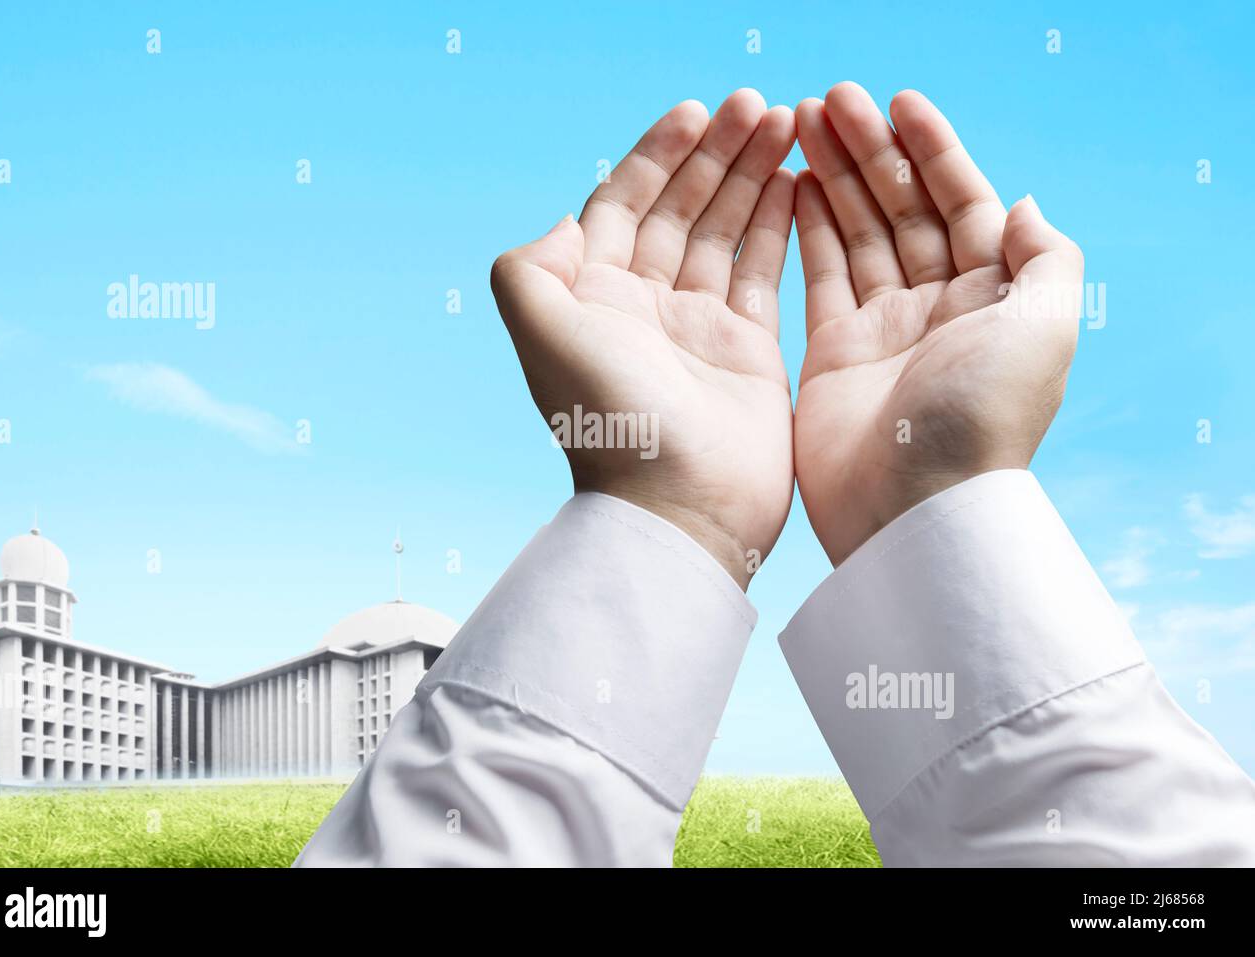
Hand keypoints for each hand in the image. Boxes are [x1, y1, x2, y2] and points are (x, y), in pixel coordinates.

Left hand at [491, 90, 796, 588]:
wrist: (678, 508)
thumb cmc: (610, 423)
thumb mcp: (544, 334)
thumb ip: (531, 267)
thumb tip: (567, 220)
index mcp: (595, 297)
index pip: (625, 205)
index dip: (657, 155)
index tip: (695, 111)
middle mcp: (645, 307)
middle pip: (681, 209)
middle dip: (716, 154)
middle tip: (758, 104)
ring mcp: (698, 328)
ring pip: (726, 233)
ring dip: (752, 177)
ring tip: (787, 125)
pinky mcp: (749, 352)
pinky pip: (764, 273)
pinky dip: (779, 227)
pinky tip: (796, 183)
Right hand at [792, 82, 1084, 565]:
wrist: (912, 510)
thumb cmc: (981, 420)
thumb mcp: (1045, 330)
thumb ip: (1046, 260)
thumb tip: (1024, 203)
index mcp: (992, 297)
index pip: (963, 203)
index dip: (934, 150)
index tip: (898, 101)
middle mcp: (939, 307)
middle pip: (903, 209)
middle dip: (871, 151)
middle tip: (831, 99)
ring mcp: (883, 330)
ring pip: (858, 234)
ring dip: (835, 177)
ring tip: (802, 124)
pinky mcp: (833, 354)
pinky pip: (820, 276)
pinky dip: (808, 229)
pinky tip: (795, 184)